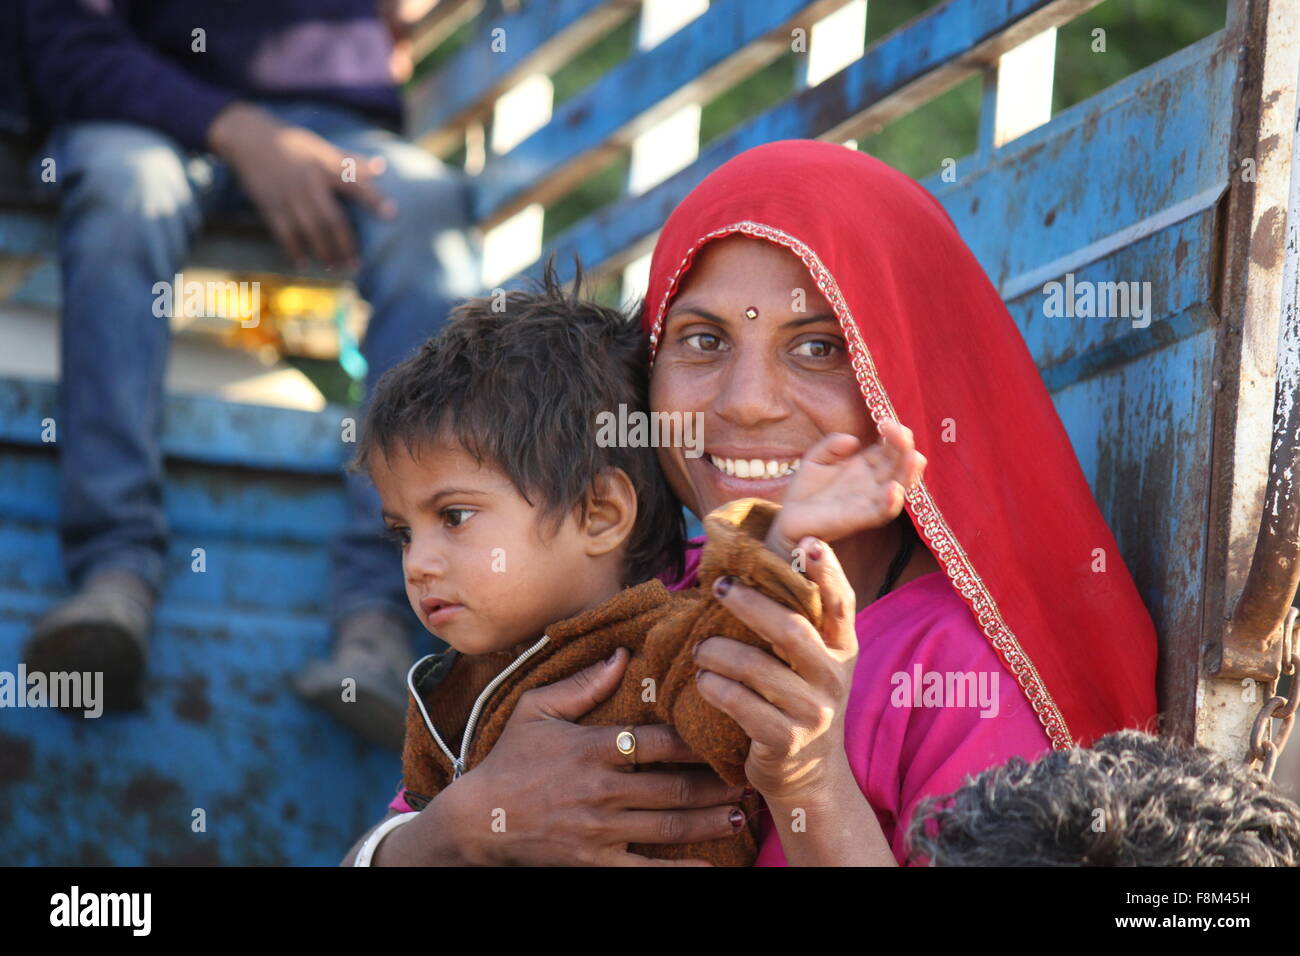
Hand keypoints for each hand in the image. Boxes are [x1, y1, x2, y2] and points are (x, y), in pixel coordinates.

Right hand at [207, 102, 395, 270]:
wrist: (249, 138)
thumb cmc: (293, 144)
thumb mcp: (322, 147)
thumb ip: (351, 161)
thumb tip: (383, 167)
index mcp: (325, 166)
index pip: (355, 182)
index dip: (374, 198)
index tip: (392, 214)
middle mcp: (309, 182)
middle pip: (332, 218)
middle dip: (346, 244)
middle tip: (357, 265)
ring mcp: (288, 196)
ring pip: (311, 230)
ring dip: (325, 252)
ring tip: (336, 268)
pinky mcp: (270, 205)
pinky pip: (284, 233)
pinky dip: (294, 250)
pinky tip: (304, 264)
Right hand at [377, 649, 747, 865]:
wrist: (478, 820)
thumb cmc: (509, 759)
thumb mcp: (536, 710)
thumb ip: (582, 683)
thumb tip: (622, 654)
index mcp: (593, 748)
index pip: (659, 742)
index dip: (698, 741)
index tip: (727, 736)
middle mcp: (602, 790)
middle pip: (675, 788)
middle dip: (718, 784)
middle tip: (750, 777)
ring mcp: (600, 830)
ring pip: (670, 828)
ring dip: (710, 821)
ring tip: (741, 814)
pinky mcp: (593, 863)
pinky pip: (645, 870)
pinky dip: (680, 871)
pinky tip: (710, 867)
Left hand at [695, 537, 858, 807]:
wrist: (808, 775)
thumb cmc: (797, 701)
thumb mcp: (811, 663)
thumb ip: (797, 622)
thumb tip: (751, 568)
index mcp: (843, 649)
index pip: (841, 603)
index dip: (827, 572)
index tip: (808, 542)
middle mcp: (834, 677)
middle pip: (791, 630)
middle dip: (750, 604)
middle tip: (718, 587)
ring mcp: (813, 711)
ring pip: (757, 667)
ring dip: (718, 651)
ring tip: (700, 647)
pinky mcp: (785, 740)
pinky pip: (740, 704)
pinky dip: (713, 686)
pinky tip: (702, 681)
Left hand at [766, 421, 925, 558]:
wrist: (789, 518)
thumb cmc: (806, 489)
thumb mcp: (815, 458)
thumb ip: (830, 445)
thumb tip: (853, 440)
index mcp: (865, 465)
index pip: (888, 448)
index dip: (893, 435)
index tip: (886, 421)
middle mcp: (872, 482)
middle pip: (898, 465)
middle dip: (904, 449)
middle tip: (903, 434)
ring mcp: (868, 501)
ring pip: (898, 487)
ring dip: (907, 473)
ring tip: (914, 457)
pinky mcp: (859, 519)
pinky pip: (881, 512)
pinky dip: (890, 503)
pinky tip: (894, 489)